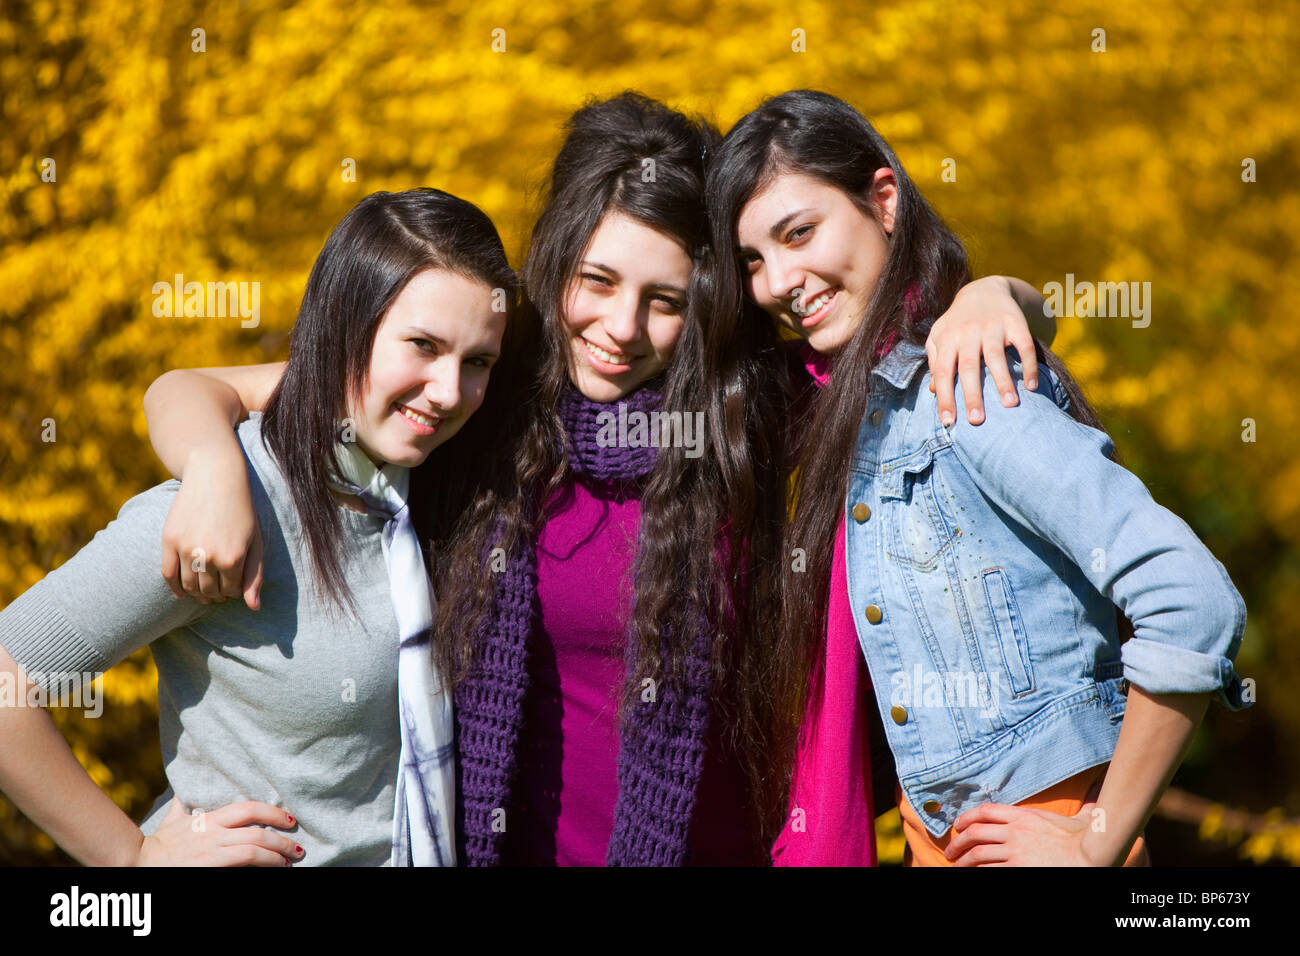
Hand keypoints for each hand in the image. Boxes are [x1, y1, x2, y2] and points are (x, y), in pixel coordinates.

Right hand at [136, 796, 302, 865]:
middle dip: (282, 840)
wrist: (139, 865)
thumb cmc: (160, 844)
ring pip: (253, 852)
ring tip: (288, 860)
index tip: (289, 819)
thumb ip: (184, 804)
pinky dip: (259, 868)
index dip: (272, 812)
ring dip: (276, 856)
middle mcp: (213, 835)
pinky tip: (272, 870)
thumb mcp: (173, 819)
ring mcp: (211, 854)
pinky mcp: (209, 870)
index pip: (248, 809)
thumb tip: (186, 789)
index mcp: (209, 820)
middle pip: (257, 832)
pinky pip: (241, 867)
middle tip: (297, 846)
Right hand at [160, 447, 263, 609]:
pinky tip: (182, 593)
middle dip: (216, 595)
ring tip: (204, 591)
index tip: (234, 585)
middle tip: (218, 592)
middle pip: (210, 592)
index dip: (234, 591)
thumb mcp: (256, 542)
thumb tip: (254, 607)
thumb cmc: (241, 511)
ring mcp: (186, 549)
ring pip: (189, 587)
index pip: (232, 591)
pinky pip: (168, 575)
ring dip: (197, 594)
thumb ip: (255, 576)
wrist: (215, 477)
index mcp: (233, 558)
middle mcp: (208, 556)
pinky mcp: (169, 540)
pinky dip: (175, 589)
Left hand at [925, 276, 1039, 426]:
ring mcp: (992, 326)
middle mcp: (968, 332)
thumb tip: (933, 391)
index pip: (942, 372)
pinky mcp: (1015, 322)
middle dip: (973, 395)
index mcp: (947, 339)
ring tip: (1009, 406)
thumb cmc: (958, 323)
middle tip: (977, 421)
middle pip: (968, 367)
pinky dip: (1028, 366)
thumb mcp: (940, 336)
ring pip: (996, 357)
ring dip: (1003, 382)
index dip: (944, 397)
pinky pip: (1024, 346)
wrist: (985, 290)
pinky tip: (1032, 387)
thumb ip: (935, 361)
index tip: (948, 422)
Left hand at [944, 800, 1115, 865]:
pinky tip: (974, 874)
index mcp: (1022, 816)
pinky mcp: (1018, 869)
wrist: (1092, 855)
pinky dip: (978, 872)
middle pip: (975, 833)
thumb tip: (1092, 798)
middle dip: (958, 843)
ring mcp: (1015, 852)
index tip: (957, 826)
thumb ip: (1067, 809)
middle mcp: (1014, 831)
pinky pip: (989, 870)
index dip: (966, 817)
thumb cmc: (1083, 839)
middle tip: (950, 852)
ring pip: (978, 855)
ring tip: (957, 866)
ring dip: (963, 861)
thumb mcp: (1069, 817)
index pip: (984, 811)